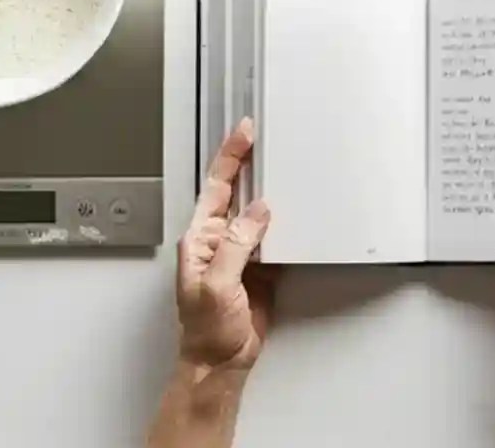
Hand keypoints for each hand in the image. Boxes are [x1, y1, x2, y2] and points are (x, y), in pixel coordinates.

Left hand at [177, 118, 274, 371]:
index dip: (230, 158)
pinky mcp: (259, 267)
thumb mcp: (216, 284)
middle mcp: (217, 240)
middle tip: (263, 136)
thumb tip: (257, 212)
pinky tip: (294, 210)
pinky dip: (285, 220)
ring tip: (282, 164)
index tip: (244, 133)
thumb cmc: (206, 331)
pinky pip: (273, 236)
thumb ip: (236, 245)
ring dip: (269, 189)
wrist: (221, 361)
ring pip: (256, 211)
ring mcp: (239, 253)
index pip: (216, 187)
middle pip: (235, 191)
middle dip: (248, 162)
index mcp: (200, 239)